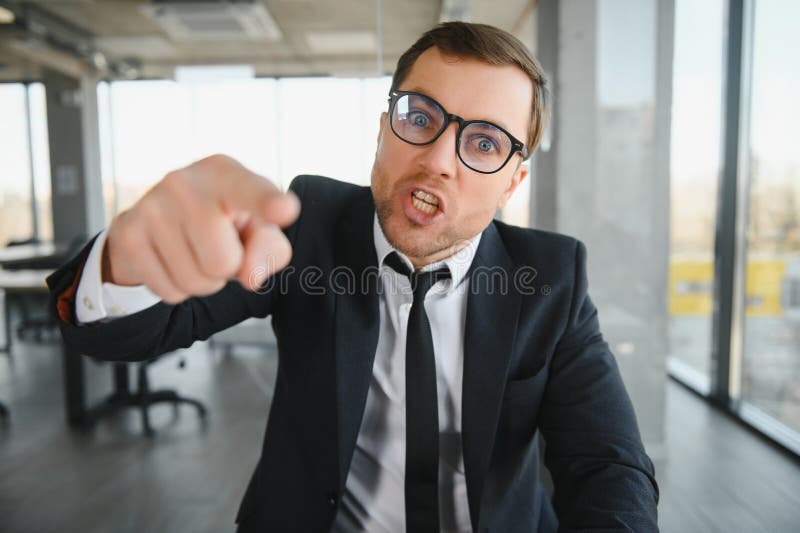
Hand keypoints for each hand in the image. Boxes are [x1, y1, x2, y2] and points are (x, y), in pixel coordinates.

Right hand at [102, 154, 299, 303]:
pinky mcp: (127, 233)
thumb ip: (269, 251)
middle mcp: (184, 182)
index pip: (250, 191)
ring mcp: (151, 205)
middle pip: (224, 263)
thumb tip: (250, 276)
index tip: (284, 209)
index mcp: (225, 173)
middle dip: (227, 269)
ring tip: (193, 252)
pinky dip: (177, 289)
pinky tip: (171, 260)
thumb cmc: (224, 223)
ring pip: (196, 282)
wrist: (159, 219)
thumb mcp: (258, 231)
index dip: (268, 204)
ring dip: (203, 281)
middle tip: (216, 247)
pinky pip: (170, 292)